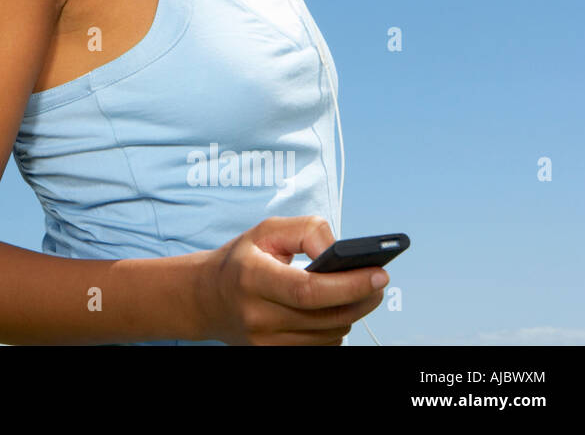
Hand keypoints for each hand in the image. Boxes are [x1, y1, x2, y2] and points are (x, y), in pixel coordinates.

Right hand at [195, 215, 386, 344]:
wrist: (205, 297)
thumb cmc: (241, 260)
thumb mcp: (267, 231)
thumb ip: (307, 231)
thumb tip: (339, 253)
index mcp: (252, 277)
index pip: (308, 290)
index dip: (349, 285)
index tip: (379, 274)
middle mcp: (257, 315)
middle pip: (327, 316)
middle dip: (362, 299)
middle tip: (378, 283)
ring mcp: (264, 341)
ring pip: (329, 335)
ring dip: (349, 314)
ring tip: (353, 294)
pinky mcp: (271, 354)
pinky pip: (320, 347)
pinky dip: (333, 329)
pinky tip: (331, 311)